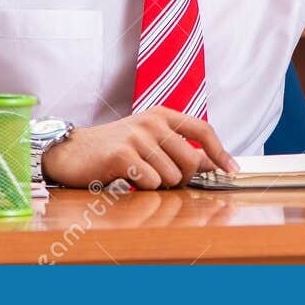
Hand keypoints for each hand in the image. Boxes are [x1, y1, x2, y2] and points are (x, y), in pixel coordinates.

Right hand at [40, 107, 239, 189]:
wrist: (72, 152)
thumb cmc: (115, 149)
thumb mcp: (150, 141)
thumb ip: (180, 149)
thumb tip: (213, 163)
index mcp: (162, 115)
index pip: (202, 130)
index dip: (220, 152)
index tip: (231, 170)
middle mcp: (151, 122)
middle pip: (190, 161)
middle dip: (182, 179)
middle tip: (162, 180)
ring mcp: (136, 136)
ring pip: (170, 177)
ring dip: (158, 185)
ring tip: (138, 176)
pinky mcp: (121, 155)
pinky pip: (150, 182)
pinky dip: (141, 188)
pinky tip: (126, 179)